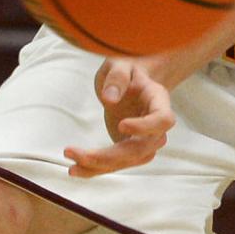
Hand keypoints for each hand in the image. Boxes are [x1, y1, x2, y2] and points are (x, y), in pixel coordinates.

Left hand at [63, 59, 175, 177]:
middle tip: (79, 155)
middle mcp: (156, 125)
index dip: (145, 127)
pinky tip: (75, 169)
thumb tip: (109, 98)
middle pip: (141, 148)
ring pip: (128, 161)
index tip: (121, 125)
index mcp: (158, 99)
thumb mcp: (120, 63)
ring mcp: (144, 140)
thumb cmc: (126, 67)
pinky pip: (115, 164)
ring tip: (72, 165)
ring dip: (100, 166)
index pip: (162, 119)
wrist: (129, 80)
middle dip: (110, 156)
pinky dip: (95, 170)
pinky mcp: (128, 149)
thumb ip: (117, 77)